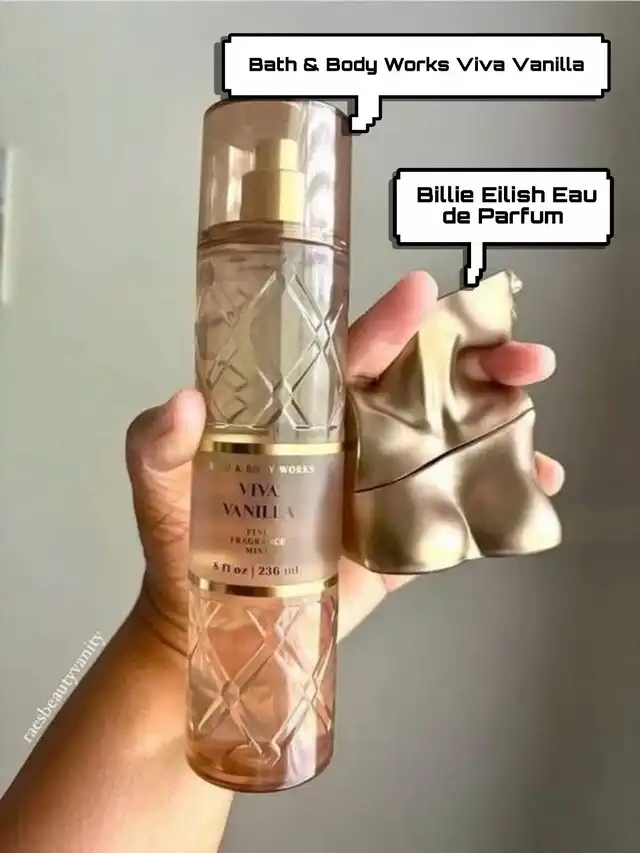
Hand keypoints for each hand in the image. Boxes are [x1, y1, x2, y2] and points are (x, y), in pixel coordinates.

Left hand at [125, 272, 563, 656]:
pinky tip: (537, 481)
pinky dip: (504, 491)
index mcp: (305, 415)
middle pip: (424, 384)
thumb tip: (183, 403)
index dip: (390, 323)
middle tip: (520, 354)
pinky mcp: (404, 536)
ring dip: (502, 415)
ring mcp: (383, 487)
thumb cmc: (186, 545)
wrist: (212, 624)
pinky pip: (460, 507)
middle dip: (477, 359)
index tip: (424, 293)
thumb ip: (157, 445)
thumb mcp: (160, 487)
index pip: (352, 356)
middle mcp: (353, 440)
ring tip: (534, 404)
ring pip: (453, 435)